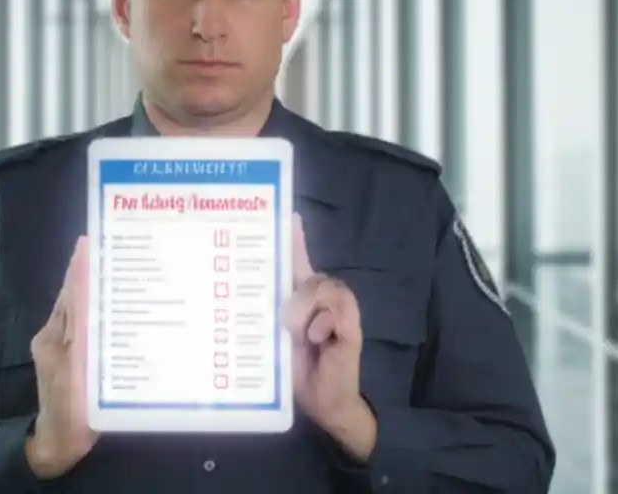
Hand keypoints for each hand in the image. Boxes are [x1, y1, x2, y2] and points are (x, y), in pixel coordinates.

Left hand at [25, 237, 98, 478]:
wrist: (58, 443)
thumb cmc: (72, 413)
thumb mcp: (79, 373)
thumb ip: (83, 336)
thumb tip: (84, 295)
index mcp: (57, 337)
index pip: (72, 295)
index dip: (80, 268)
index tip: (89, 242)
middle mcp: (54, 337)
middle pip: (73, 299)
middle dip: (86, 273)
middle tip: (104, 247)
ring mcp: (56, 348)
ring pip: (76, 311)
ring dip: (88, 288)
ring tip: (107, 266)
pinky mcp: (64, 358)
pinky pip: (79, 326)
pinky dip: (90, 309)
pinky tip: (105, 304)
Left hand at [282, 215, 377, 461]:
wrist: (323, 401)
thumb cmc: (296, 369)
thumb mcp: (276, 338)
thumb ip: (273, 314)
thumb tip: (264, 298)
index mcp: (300, 299)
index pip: (297, 262)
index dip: (295, 238)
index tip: (289, 215)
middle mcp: (321, 299)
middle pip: (310, 274)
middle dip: (295, 294)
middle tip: (286, 324)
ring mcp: (339, 310)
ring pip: (324, 285)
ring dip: (307, 308)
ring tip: (302, 333)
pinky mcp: (352, 325)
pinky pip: (340, 305)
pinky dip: (326, 321)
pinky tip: (319, 338)